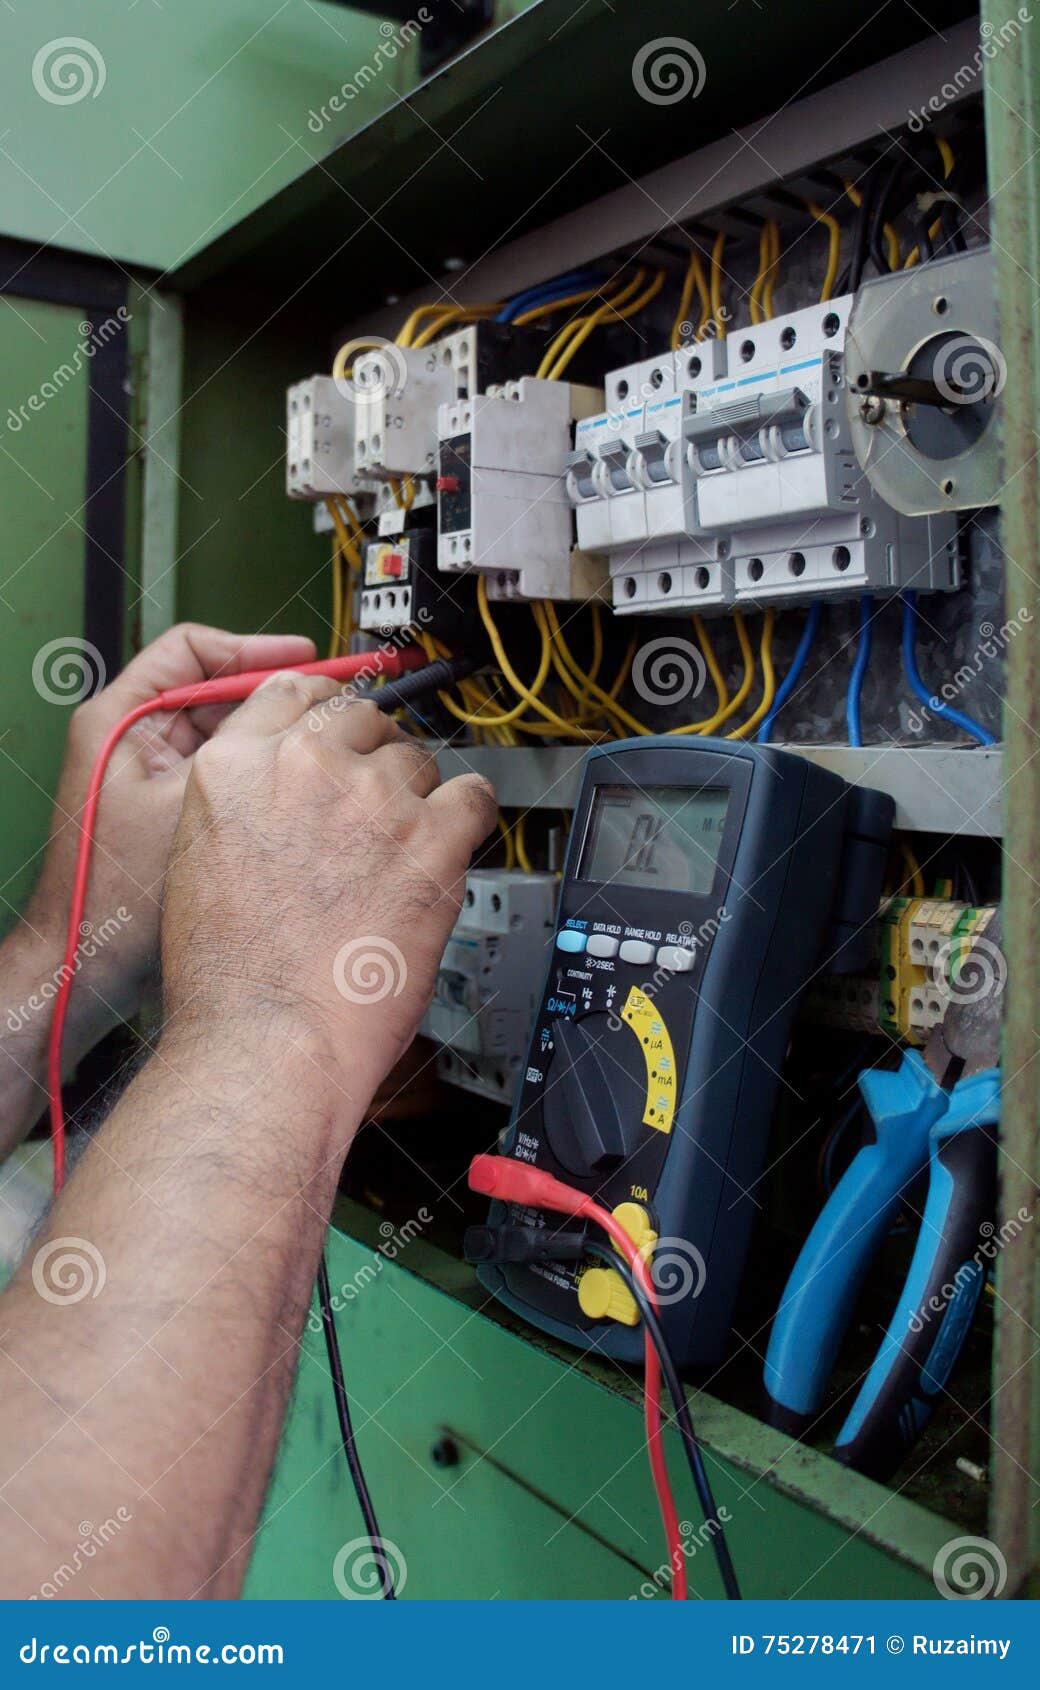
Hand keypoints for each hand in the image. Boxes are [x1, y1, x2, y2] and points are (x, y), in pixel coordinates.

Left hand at [26, 624, 316, 1026]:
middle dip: (273, 698)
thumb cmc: (112, 894)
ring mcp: (146, 774)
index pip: (192, 650)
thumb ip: (237, 750)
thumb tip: (292, 707)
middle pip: (215, 691)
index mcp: (119, 719)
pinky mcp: (164, 808)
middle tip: (329, 707)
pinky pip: (221, 774)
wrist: (85, 963)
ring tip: (320, 749)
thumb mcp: (188, 804)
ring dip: (270, 740)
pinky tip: (295, 791)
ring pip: (225, 735)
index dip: (253, 649)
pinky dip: (257, 776)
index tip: (303, 660)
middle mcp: (129, 739)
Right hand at [160, 676, 496, 1138]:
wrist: (268, 1039)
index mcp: (235, 767)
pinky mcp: (432, 838)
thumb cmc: (231, 980)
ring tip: (403, 854)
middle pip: (364, 718)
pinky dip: (471, 817)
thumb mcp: (201, 861)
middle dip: (373, 758)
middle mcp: (304, 766)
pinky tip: (456, 845)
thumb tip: (290, 797)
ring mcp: (372, 797)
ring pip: (418, 761)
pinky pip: (475, 796)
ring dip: (417, 798)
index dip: (326, 713)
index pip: (294, 693)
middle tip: (375, 809)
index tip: (344, 731)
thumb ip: (248, 805)